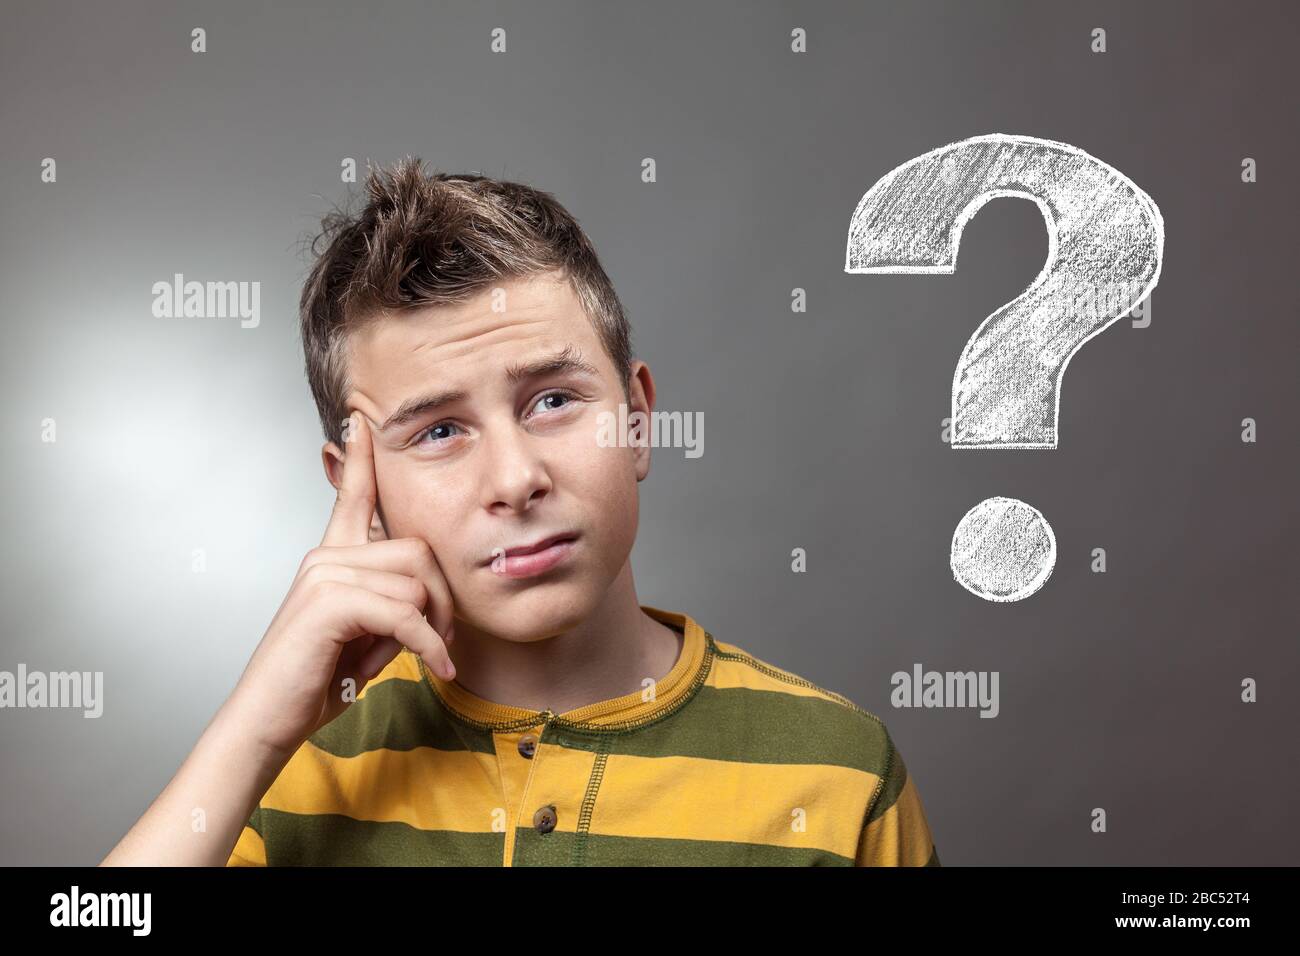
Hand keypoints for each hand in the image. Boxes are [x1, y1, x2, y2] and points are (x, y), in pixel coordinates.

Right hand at [228, 411, 455, 759]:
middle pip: (418, 550)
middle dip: (442, 597)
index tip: (361, 420)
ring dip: (433, 627)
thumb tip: (428, 601)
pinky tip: (434, 666)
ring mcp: (324, 575)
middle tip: (440, 640)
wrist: (268, 720)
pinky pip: (405, 612)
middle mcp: (326, 557)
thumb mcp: (364, 635)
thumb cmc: (314, 682)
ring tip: (422, 657)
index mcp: (331, 559)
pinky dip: (427, 645)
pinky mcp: (330, 601)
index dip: (361, 458)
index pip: (352, 496)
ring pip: (415, 582)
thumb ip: (390, 604)